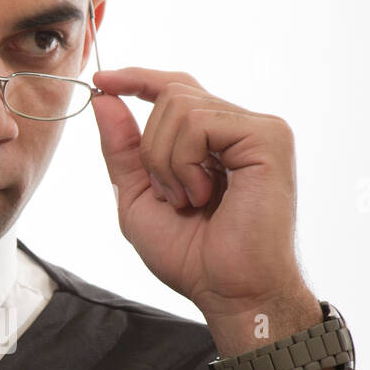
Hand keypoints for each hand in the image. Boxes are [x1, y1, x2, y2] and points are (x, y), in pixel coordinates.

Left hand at [91, 66, 310, 335]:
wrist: (229, 291)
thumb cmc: (191, 256)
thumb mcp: (138, 198)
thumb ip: (122, 149)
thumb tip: (104, 98)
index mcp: (215, 140)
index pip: (176, 89)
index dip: (137, 78)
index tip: (100, 81)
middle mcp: (239, 127)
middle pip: (171, 94)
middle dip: (149, 147)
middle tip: (167, 196)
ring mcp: (258, 128)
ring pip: (180, 105)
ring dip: (166, 160)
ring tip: (188, 201)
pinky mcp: (269, 136)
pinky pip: (200, 121)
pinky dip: (185, 162)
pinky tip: (203, 195)